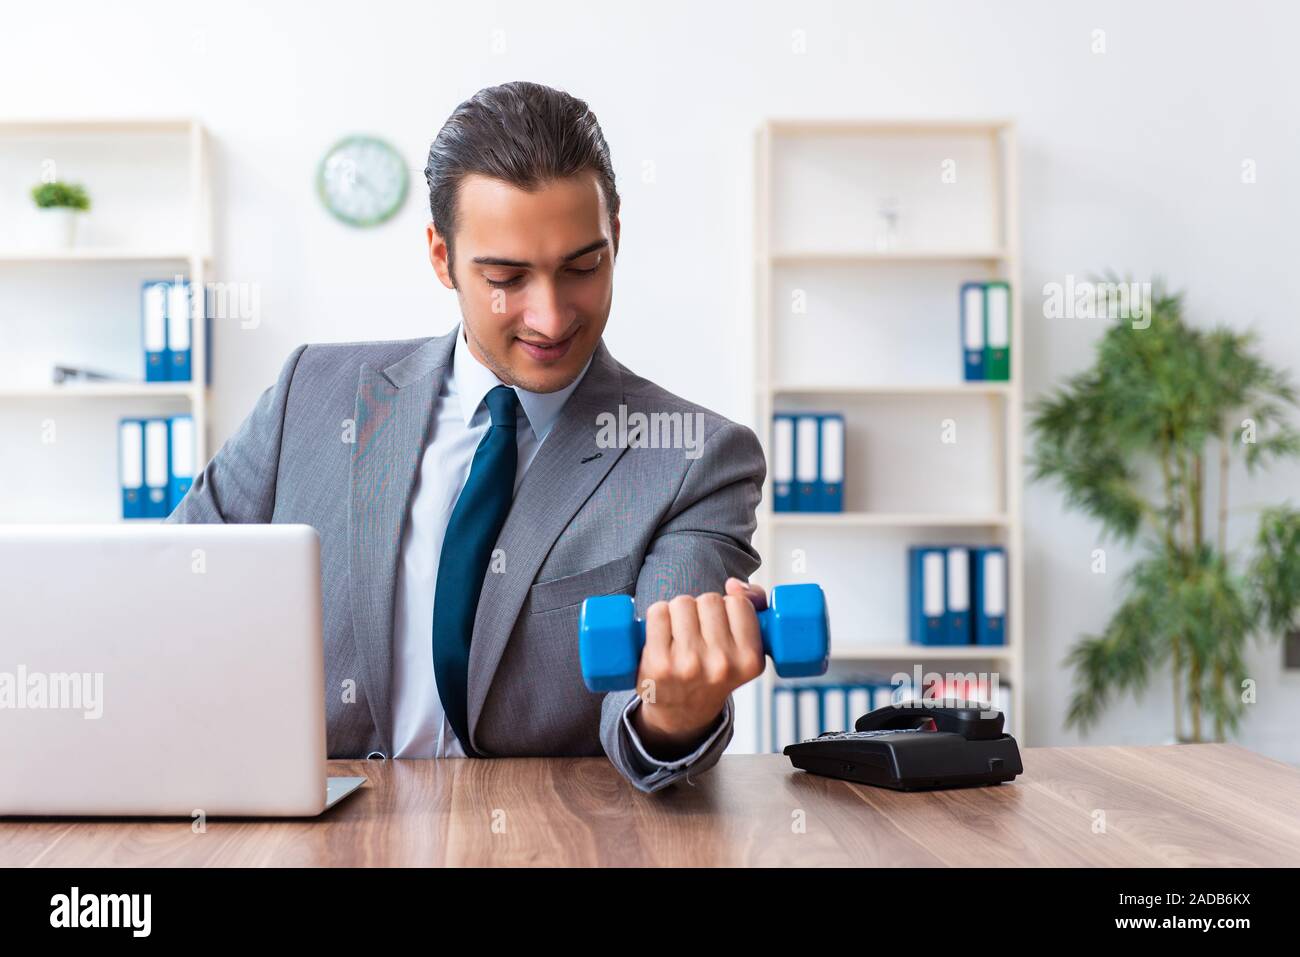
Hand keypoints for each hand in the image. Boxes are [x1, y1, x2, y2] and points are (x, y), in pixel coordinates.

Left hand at [630, 577, 766, 758]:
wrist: (682, 712)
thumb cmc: (713, 670)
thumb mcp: (745, 647)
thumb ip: (753, 605)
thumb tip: (733, 584)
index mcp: (750, 660)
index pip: (738, 603)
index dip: (728, 607)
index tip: (723, 624)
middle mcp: (722, 665)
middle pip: (709, 600)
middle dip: (702, 608)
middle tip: (699, 632)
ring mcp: (688, 665)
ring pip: (683, 602)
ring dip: (679, 611)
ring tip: (681, 634)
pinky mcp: (658, 664)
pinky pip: (658, 612)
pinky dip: (658, 616)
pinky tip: (662, 635)